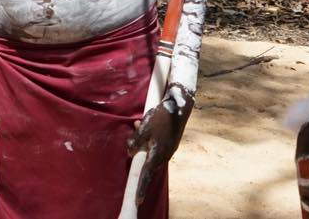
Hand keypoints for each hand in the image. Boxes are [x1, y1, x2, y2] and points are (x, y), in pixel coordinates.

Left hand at [125, 86, 193, 204]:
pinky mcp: (170, 145)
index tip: (138, 200)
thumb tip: (130, 151)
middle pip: (149, 167)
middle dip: (141, 169)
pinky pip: (156, 149)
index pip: (147, 175)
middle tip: (136, 184)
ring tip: (136, 130)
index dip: (141, 187)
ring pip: (152, 156)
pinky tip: (140, 127)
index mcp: (157, 154)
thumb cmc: (160, 118)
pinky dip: (148, 143)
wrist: (178, 108)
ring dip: (143, 150)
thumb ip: (136, 141)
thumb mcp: (144, 128)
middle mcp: (164, 155)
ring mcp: (169, 151)